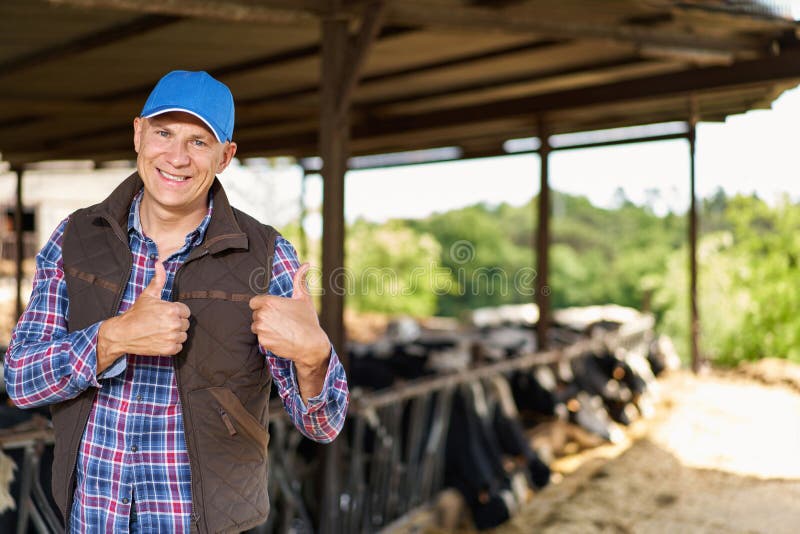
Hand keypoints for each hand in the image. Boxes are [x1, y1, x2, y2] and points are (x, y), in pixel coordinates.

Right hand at [97, 262, 190, 371]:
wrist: (123, 333)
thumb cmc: (136, 313)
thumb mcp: (148, 295)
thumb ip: (158, 279)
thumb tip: (159, 262)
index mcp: (173, 309)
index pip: (186, 312)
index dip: (176, 312)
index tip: (164, 314)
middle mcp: (174, 323)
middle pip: (185, 324)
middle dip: (175, 323)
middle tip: (161, 323)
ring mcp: (172, 337)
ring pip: (183, 336)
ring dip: (174, 334)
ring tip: (160, 331)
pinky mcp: (169, 349)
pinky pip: (179, 347)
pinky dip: (171, 345)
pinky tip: (160, 340)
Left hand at [249, 263, 330, 388]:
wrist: (310, 344)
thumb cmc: (308, 320)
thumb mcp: (304, 298)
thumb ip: (300, 280)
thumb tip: (306, 264)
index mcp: (269, 302)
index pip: (254, 302)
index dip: (262, 305)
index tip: (273, 310)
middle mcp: (263, 314)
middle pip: (255, 314)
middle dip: (265, 317)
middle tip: (281, 320)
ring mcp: (261, 329)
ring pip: (256, 326)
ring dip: (264, 328)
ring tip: (280, 329)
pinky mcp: (262, 341)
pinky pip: (260, 338)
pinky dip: (268, 338)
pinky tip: (280, 337)